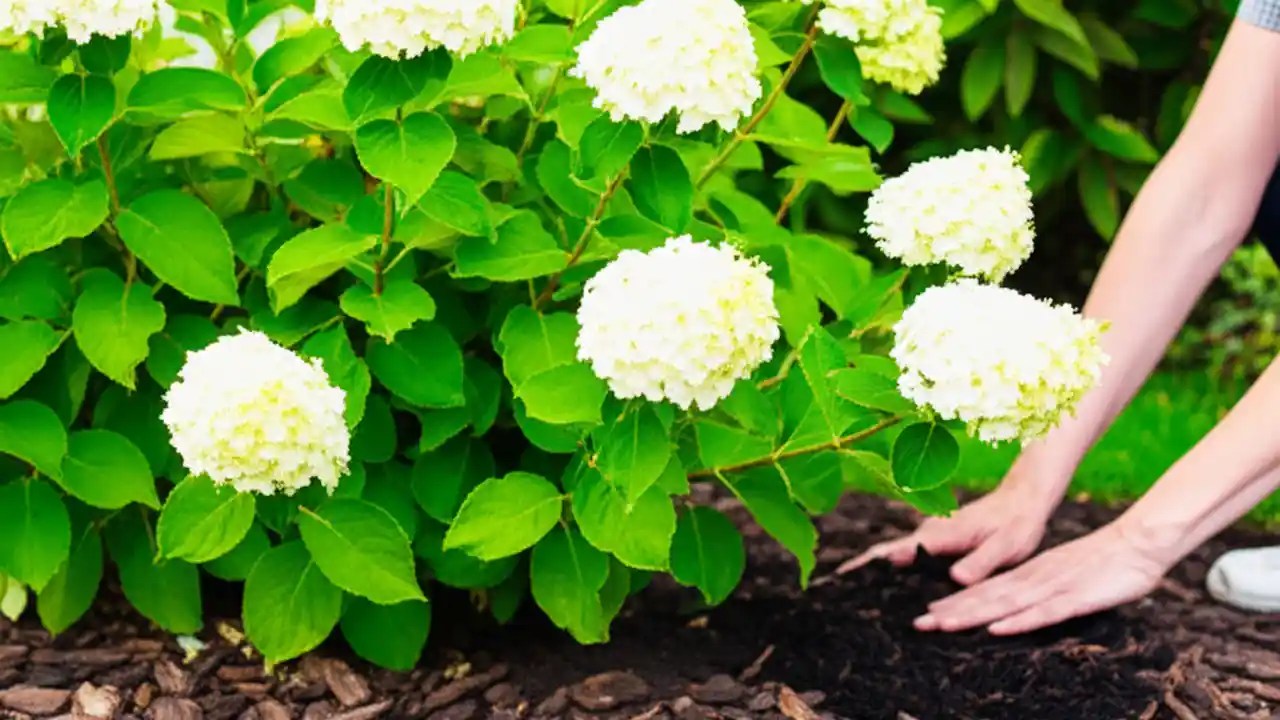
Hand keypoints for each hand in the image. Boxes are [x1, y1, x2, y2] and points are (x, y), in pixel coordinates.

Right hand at [838, 480, 1053, 585]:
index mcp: (938, 537)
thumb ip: (981, 562)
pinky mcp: (936, 542)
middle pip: (885, 554)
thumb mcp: (1007, 546)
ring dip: (873, 572)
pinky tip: (888, 589)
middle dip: (858, 572)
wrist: (1023, 499)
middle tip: (831, 594)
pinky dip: (892, 570)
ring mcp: (929, 537)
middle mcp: (927, 535)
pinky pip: (908, 557)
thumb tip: (955, 580)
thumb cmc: (1017, 524)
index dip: (866, 565)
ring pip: (894, 556)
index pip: (893, 551)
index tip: (839, 577)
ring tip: (849, 597)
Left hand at [913, 521, 1173, 634]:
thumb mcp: (1060, 575)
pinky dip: (1019, 621)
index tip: (929, 614)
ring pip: (1005, 604)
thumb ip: (1037, 587)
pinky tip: (996, 628)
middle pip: (986, 598)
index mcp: (1029, 574)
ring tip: (942, 624)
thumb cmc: (1101, 562)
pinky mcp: (1074, 598)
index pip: (986, 591)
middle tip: (919, 624)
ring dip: (973, 615)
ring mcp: (1052, 588)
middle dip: (952, 612)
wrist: (1137, 543)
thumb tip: (1014, 603)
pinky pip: (1043, 613)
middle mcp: (1033, 579)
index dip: (956, 603)